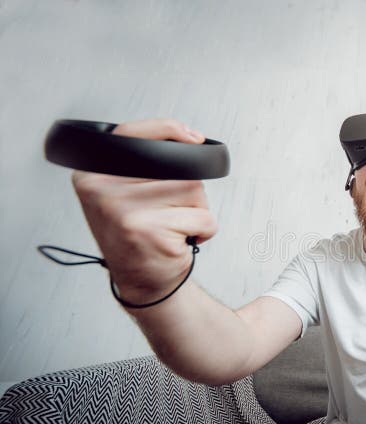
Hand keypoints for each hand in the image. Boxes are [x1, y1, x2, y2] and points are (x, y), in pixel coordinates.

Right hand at [71, 118, 217, 306]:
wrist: (143, 282)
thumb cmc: (140, 234)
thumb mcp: (123, 193)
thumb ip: (140, 164)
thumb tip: (188, 138)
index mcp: (91, 175)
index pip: (131, 134)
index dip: (168, 130)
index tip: (193, 136)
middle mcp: (101, 190)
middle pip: (176, 167)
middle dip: (187, 190)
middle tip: (167, 213)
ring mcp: (124, 210)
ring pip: (193, 189)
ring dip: (196, 210)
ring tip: (173, 226)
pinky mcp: (151, 231)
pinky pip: (203, 217)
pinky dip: (205, 229)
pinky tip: (180, 240)